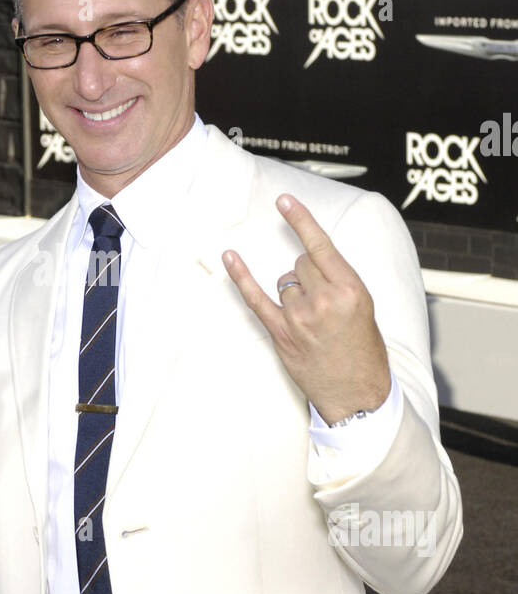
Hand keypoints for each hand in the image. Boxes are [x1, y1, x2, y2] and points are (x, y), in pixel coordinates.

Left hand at [222, 194, 391, 424]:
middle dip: (308, 273)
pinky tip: (230, 258)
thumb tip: (308, 258)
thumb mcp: (363, 305)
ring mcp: (299, 318)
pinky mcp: (281, 333)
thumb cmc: (363, 349)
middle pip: (300, 262)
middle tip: (323, 300)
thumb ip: (337, 279)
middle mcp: (323, 300)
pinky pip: (255, 298)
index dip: (300, 220)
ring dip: (294, 291)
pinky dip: (241, 277)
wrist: (357, 393)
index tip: (283, 200)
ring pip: (284, 281)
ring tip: (313, 318)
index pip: (320, 246)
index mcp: (350, 289)